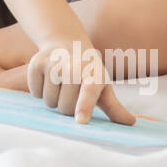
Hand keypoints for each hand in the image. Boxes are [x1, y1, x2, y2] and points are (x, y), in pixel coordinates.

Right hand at [0, 34, 136, 125]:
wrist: (67, 44)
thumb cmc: (88, 71)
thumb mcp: (102, 86)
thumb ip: (114, 107)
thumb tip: (131, 123)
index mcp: (94, 75)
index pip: (89, 93)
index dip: (84, 106)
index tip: (81, 120)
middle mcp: (73, 67)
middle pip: (65, 107)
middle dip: (67, 106)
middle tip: (71, 92)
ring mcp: (53, 64)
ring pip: (49, 101)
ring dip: (53, 99)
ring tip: (60, 85)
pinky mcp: (36, 63)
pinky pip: (35, 92)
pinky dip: (40, 90)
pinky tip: (48, 79)